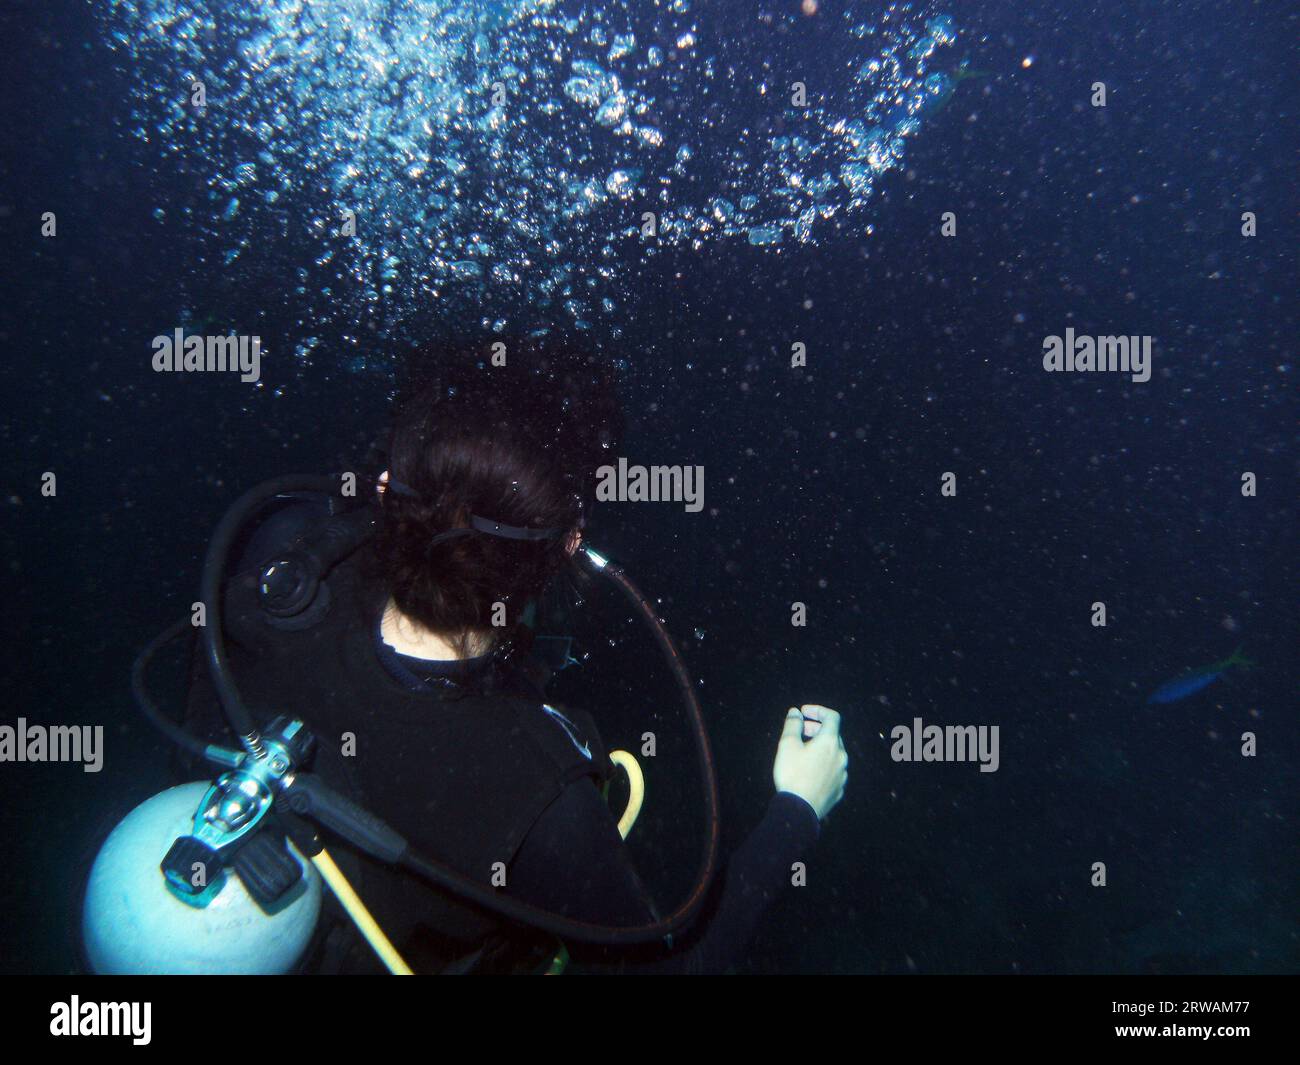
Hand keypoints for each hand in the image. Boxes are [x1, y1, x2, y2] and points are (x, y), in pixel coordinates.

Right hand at [772, 704, 847, 820]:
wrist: (799, 810)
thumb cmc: (792, 774)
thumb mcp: (787, 745)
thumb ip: (792, 724)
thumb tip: (795, 712)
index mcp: (830, 742)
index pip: (832, 717)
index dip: (818, 710)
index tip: (803, 713)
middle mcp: (841, 756)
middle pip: (833, 735)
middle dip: (816, 729)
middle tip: (800, 731)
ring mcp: (842, 774)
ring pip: (834, 753)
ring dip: (821, 747)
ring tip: (803, 752)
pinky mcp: (839, 789)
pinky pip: (833, 770)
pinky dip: (823, 764)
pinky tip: (810, 771)